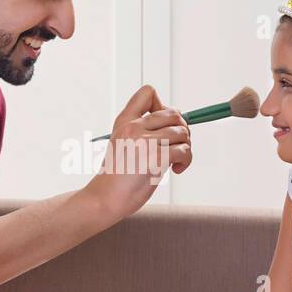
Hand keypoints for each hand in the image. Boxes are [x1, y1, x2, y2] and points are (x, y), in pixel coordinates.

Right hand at [83, 84, 192, 221]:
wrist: (105, 198)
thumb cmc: (117, 177)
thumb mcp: (123, 144)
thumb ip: (143, 131)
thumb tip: (178, 125)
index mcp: (125, 121)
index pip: (148, 92)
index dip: (163, 106)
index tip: (162, 126)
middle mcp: (134, 127)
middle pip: (174, 113)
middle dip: (182, 130)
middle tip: (177, 147)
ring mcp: (144, 141)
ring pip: (182, 132)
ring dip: (186, 148)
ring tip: (176, 162)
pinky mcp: (155, 157)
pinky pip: (184, 150)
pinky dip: (186, 161)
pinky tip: (176, 170)